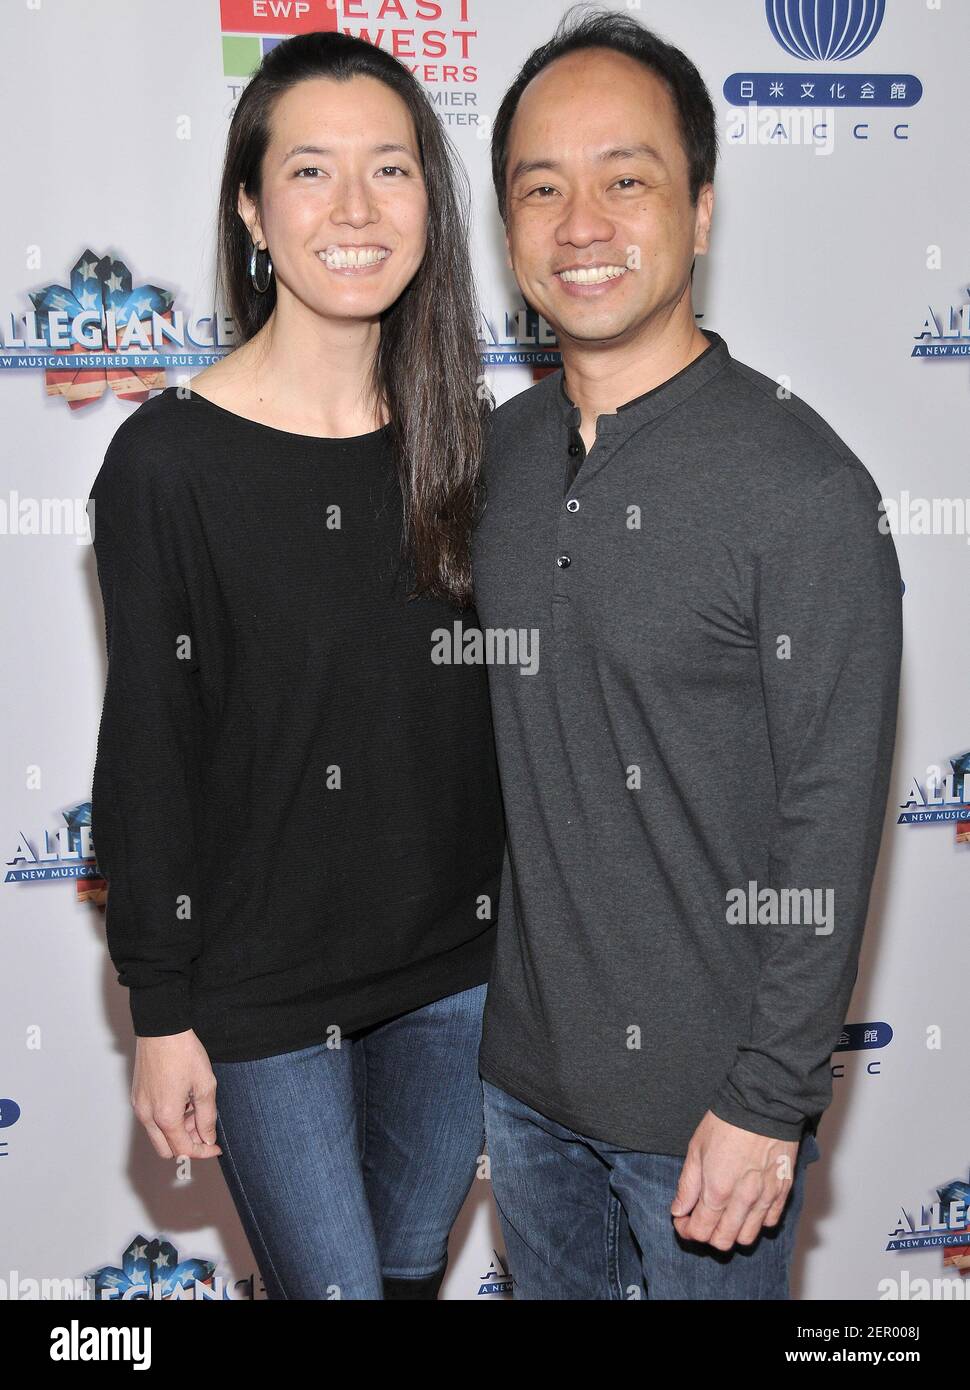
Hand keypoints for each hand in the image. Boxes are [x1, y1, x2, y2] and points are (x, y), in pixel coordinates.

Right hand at [131, 1031, 222, 1160]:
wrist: (162, 1028)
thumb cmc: (183, 1052)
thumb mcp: (205, 1085)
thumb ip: (207, 1117)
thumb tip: (207, 1139)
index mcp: (165, 1116)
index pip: (184, 1150)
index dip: (203, 1151)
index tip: (215, 1146)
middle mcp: (147, 1116)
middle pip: (167, 1150)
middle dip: (188, 1143)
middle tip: (204, 1125)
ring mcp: (139, 1106)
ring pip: (159, 1135)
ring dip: (177, 1131)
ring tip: (194, 1105)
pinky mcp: (137, 1096)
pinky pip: (152, 1120)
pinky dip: (167, 1119)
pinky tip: (182, 1099)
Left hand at [670, 1110, 798, 1249]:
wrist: (763, 1105)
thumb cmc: (727, 1123)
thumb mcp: (696, 1149)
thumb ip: (687, 1185)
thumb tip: (678, 1210)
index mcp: (717, 1190)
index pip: (700, 1232)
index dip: (686, 1231)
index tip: (683, 1221)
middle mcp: (743, 1201)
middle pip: (723, 1241)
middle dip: (707, 1235)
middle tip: (700, 1220)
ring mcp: (765, 1199)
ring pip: (747, 1238)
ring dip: (731, 1233)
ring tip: (723, 1216)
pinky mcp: (783, 1192)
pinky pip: (769, 1222)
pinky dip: (756, 1222)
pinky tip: (746, 1207)